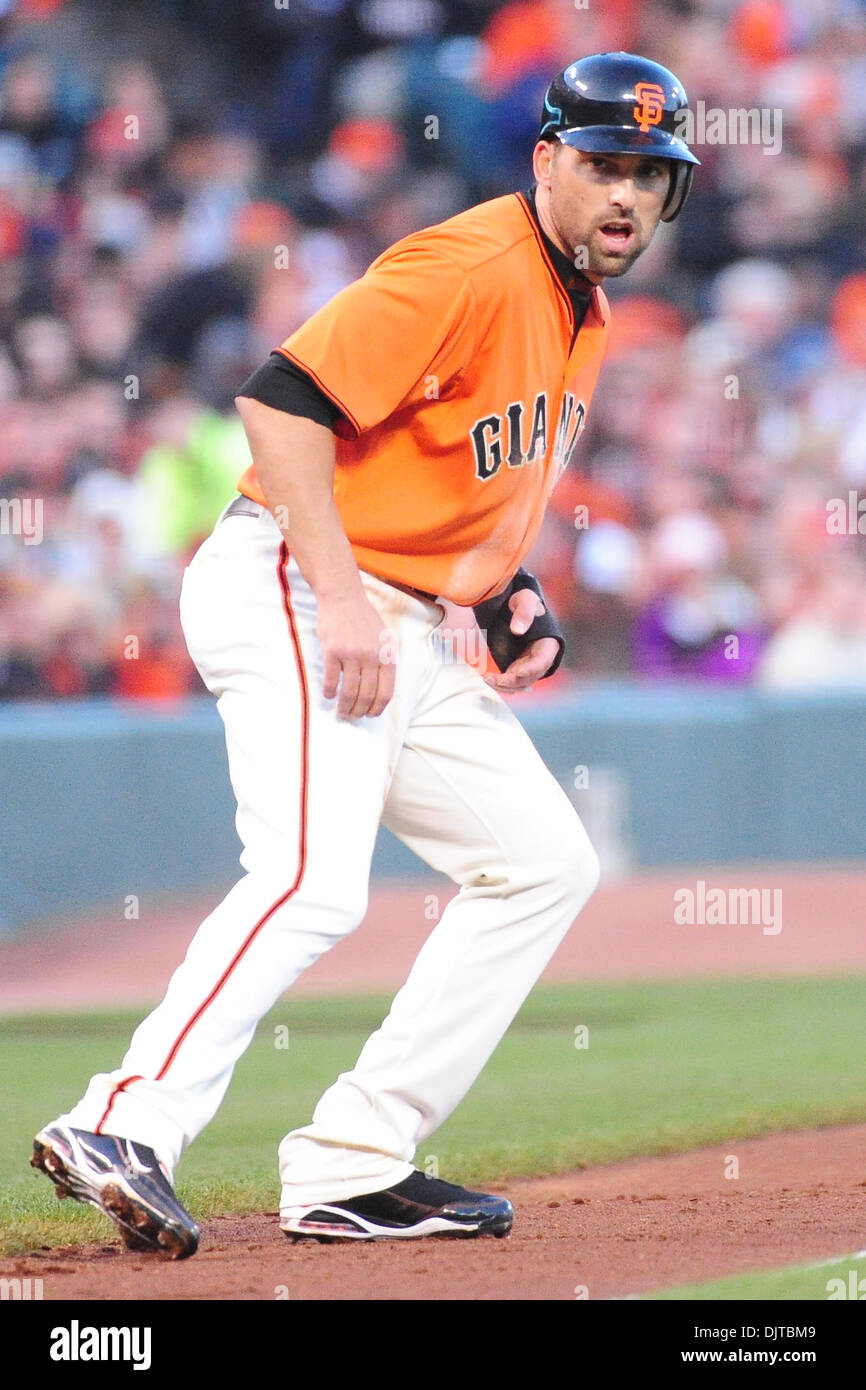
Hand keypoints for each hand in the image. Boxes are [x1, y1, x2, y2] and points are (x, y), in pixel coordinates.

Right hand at [316, 589, 395, 718]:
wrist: (343, 597)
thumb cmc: (363, 617)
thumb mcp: (384, 637)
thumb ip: (385, 660)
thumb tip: (381, 689)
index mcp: (386, 655)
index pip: (386, 692)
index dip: (378, 708)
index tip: (370, 715)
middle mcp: (371, 657)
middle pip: (366, 696)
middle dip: (359, 712)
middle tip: (352, 717)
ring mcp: (351, 654)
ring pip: (349, 692)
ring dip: (344, 707)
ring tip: (340, 712)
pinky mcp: (332, 651)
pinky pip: (331, 680)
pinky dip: (329, 692)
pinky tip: (328, 695)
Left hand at [482, 590, 559, 692]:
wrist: (513, 605)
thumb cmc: (523, 600)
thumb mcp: (525, 599)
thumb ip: (524, 611)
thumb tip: (518, 630)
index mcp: (548, 643)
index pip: (543, 661)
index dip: (531, 670)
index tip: (516, 673)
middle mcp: (541, 658)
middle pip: (530, 677)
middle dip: (512, 681)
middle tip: (491, 678)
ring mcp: (529, 664)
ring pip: (521, 684)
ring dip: (505, 686)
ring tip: (487, 678)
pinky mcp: (517, 666)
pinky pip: (512, 681)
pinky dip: (501, 684)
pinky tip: (488, 678)